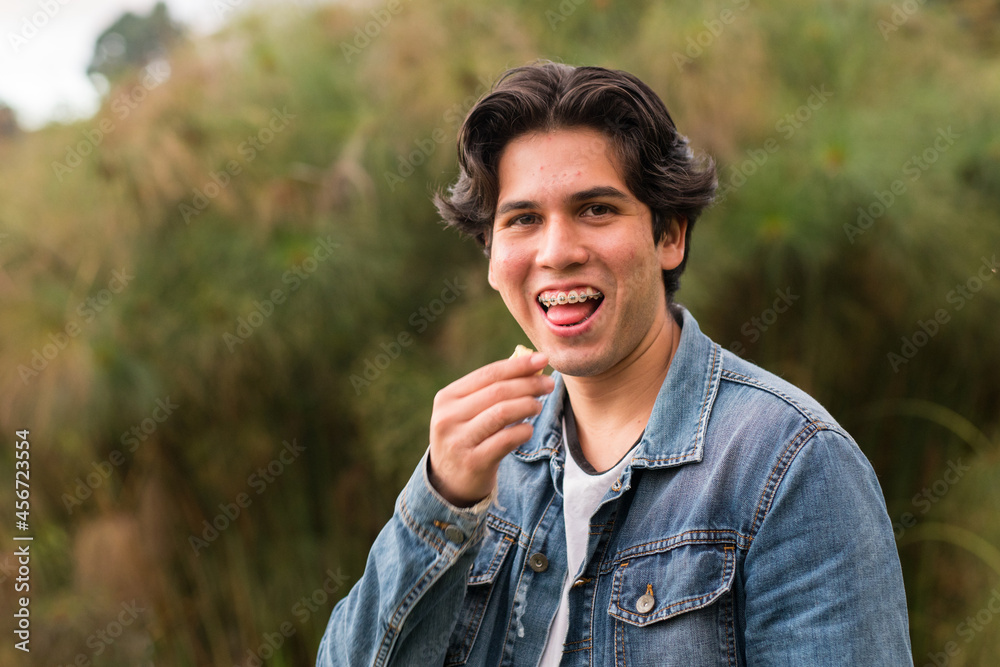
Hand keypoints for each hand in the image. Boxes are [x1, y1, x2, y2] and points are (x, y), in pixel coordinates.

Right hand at [428, 352, 553, 506]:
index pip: (487, 374)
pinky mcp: (472, 462)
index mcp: (447, 398)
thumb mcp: (468, 411)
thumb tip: (529, 364)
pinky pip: (505, 440)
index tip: (542, 359)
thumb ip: (491, 390)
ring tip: (539, 406)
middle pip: (497, 392)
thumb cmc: (467, 437)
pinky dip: (522, 432)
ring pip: (502, 413)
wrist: (449, 481)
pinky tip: (529, 429)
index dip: (517, 365)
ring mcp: (458, 440)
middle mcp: (448, 417)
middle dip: (528, 384)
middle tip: (548, 384)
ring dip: (527, 405)